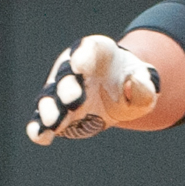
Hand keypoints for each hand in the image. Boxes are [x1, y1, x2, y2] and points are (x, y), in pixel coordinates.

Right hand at [25, 35, 161, 144]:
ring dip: (50, 109)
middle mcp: (73, 67)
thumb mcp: (145, 82)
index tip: (80, 66)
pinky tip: (42, 137)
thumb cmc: (132, 82)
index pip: (88, 48)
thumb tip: (133, 85)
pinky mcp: (55, 111)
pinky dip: (39, 127)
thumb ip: (144, 85)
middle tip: (74, 100)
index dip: (83, 56)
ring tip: (54, 122)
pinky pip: (42, 118)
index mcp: (97, 51)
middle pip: (65, 73)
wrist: (121, 94)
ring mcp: (60, 89)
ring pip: (49, 96)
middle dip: (67, 87)